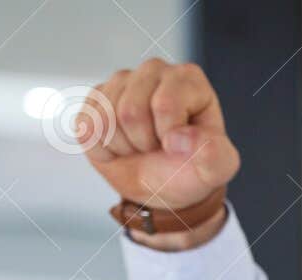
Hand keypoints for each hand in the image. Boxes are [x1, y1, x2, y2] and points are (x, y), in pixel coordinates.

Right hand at [81, 59, 239, 240]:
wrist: (161, 186)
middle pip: (130, 111)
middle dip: (142, 143)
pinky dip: (101, 148)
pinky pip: (86, 126)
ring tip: (139, 146)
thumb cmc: (189, 170)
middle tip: (156, 148)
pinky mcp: (96, 99)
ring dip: (122, 146)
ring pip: (105, 118)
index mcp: (188, 79)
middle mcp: (154, 71)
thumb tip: (181, 138)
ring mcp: (121, 82)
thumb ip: (215, 155)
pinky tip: (119, 146)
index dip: (167, 137)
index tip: (178, 146)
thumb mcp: (215, 170)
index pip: (165, 105)